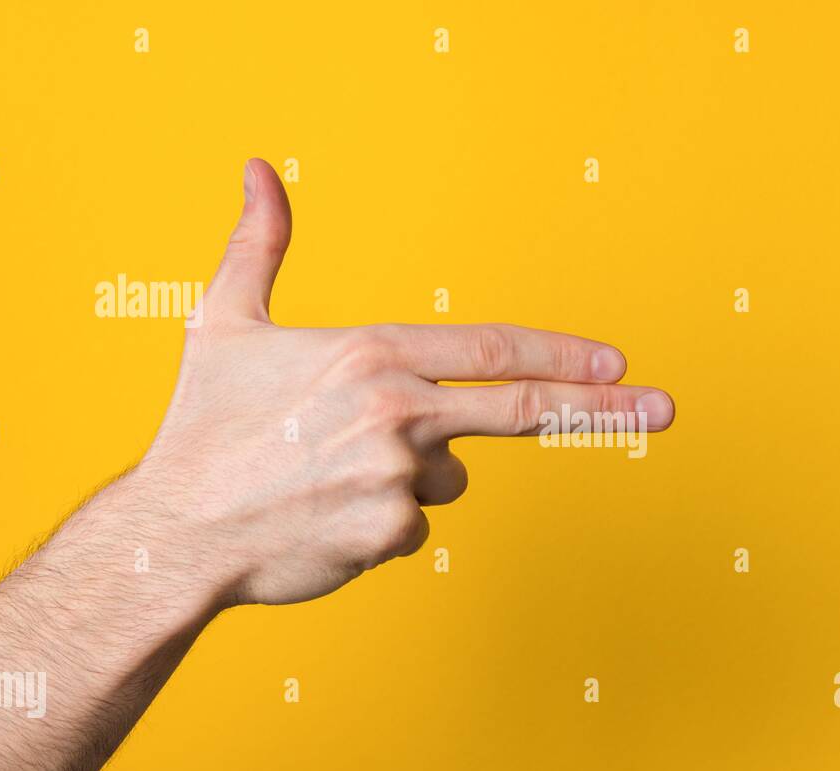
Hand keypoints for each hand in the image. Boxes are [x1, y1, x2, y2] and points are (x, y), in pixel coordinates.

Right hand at [140, 159, 674, 606]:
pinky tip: (329, 517)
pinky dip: (384, 524)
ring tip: (333, 478)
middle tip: (666, 408)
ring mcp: (400, 474)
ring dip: (413, 477)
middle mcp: (398, 408)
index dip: (563, 354)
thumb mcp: (226, 322)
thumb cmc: (203, 428)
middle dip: (604, 408)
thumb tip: (257, 170)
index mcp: (372, 353)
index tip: (618, 362)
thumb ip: (258, 245)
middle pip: (524, 407)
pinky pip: (415, 526)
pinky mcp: (392, 532)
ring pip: (450, 477)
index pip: (494, 348)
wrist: (173, 530)